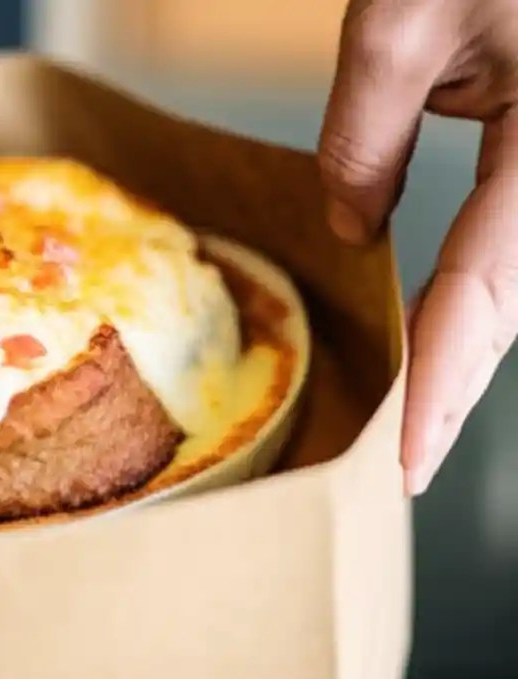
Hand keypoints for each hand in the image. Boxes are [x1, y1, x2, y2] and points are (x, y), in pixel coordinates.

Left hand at [320, 0, 517, 495]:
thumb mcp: (400, 18)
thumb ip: (366, 135)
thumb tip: (352, 230)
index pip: (488, 285)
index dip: (446, 381)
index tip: (408, 460)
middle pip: (516, 295)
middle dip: (461, 379)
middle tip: (408, 460)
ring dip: (472, 337)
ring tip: (423, 413)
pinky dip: (483, 285)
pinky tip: (450, 321)